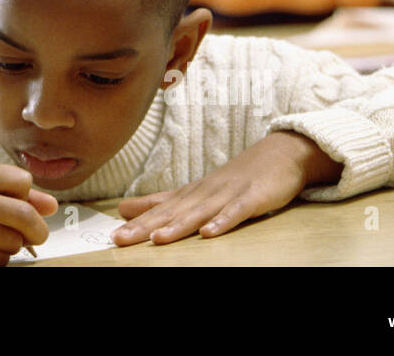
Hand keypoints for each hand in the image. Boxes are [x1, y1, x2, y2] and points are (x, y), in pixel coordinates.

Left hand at [113, 131, 340, 245]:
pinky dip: (222, 222)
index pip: (159, 210)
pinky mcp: (252, 199)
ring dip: (178, 226)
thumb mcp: (195, 190)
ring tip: (158, 239)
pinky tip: (209, 233)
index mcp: (190, 193)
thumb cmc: (236, 177)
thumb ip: (161, 201)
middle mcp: (204, 193)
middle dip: (146, 227)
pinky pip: (236, 212)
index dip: (136, 223)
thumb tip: (123, 208)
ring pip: (199, 212)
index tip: (113, 236)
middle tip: (121, 239)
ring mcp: (228, 194)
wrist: (280, 154)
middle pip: (172, 213)